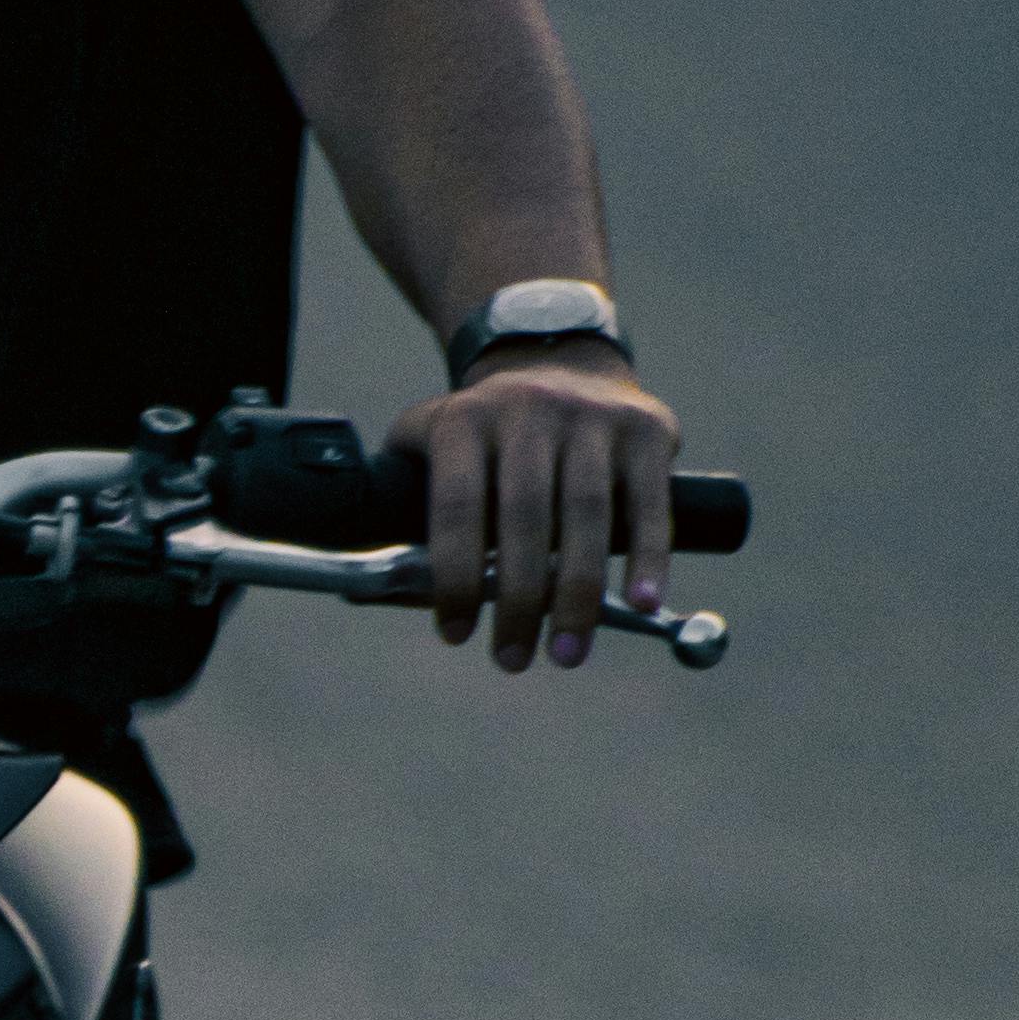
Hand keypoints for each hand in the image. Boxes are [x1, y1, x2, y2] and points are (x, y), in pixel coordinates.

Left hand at [397, 349, 679, 671]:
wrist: (561, 359)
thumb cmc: (487, 433)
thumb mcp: (434, 440)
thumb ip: (406, 501)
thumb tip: (369, 586)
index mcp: (466, 420)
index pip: (457, 505)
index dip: (455, 575)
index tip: (456, 633)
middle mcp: (528, 410)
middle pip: (524, 516)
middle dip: (519, 599)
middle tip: (512, 660)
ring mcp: (592, 416)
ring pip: (586, 515)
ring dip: (579, 594)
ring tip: (567, 654)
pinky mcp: (646, 429)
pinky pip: (649, 503)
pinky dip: (649, 557)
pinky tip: (644, 605)